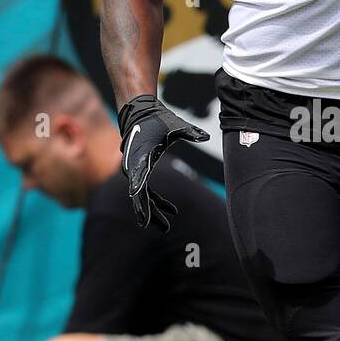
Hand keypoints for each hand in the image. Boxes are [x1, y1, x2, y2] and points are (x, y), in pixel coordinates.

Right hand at [118, 94, 208, 230]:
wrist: (139, 111)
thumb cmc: (157, 119)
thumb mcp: (175, 126)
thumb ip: (190, 132)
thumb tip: (205, 136)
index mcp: (141, 160)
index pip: (140, 187)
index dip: (143, 205)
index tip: (145, 220)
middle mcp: (134, 168)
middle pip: (140, 198)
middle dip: (151, 215)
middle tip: (165, 229)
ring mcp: (135, 170)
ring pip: (143, 196)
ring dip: (154, 211)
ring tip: (166, 226)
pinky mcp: (139, 169)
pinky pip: (146, 190)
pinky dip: (156, 200)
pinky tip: (170, 209)